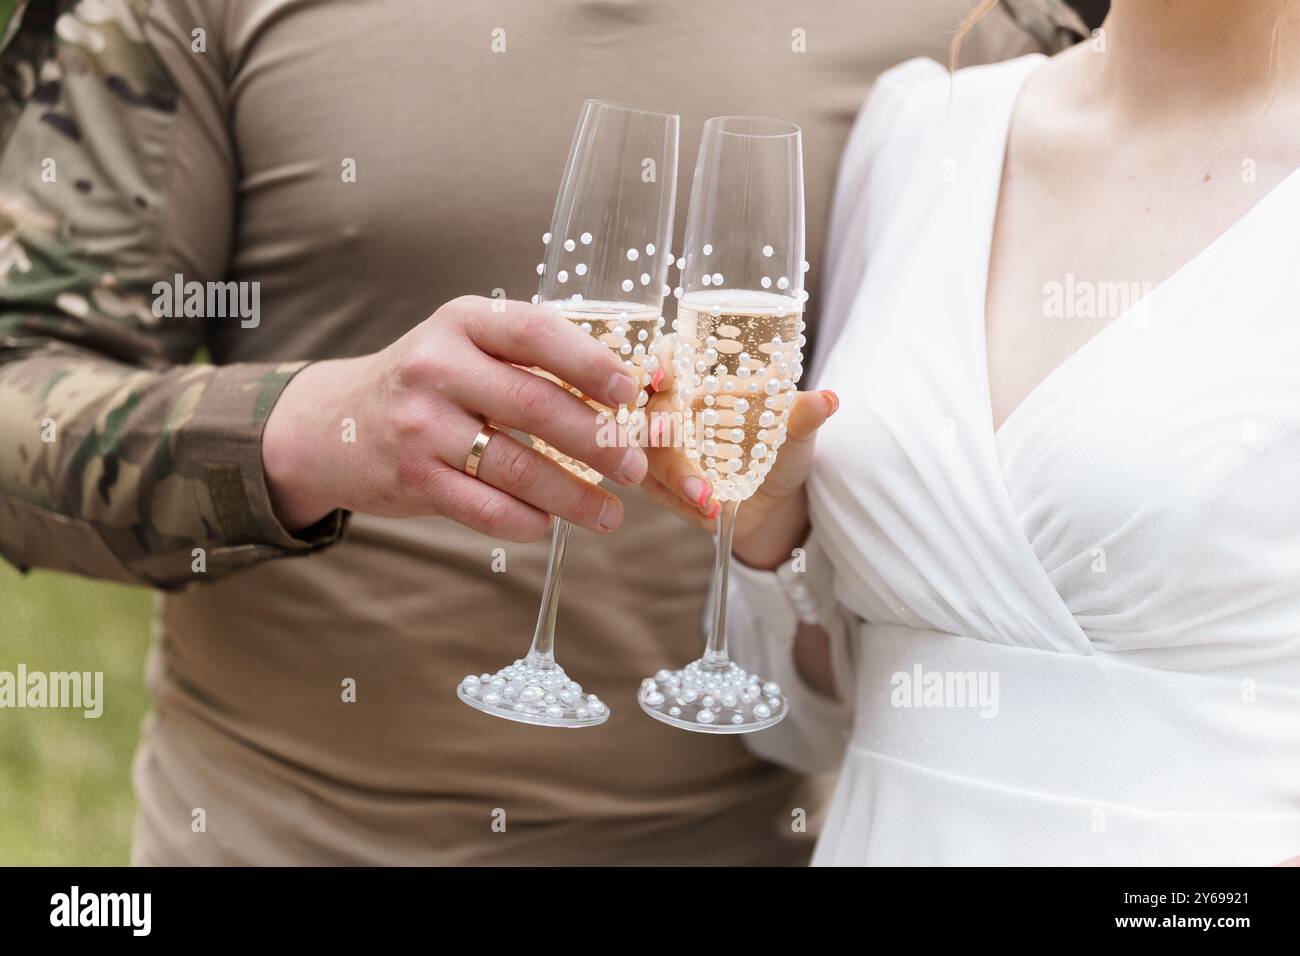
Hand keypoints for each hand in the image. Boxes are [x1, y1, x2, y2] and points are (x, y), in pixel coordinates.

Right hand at [261, 296, 647, 540]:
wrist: (330, 425)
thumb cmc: (426, 385)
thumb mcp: (465, 347)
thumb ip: (528, 360)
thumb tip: (622, 394)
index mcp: (462, 322)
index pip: (535, 332)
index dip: (590, 362)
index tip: (629, 391)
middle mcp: (437, 367)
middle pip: (535, 406)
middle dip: (598, 441)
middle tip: (635, 465)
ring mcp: (420, 425)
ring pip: (516, 466)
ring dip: (574, 496)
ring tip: (611, 513)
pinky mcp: (411, 478)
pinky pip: (484, 508)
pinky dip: (526, 520)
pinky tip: (549, 524)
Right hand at [640, 334, 837, 569]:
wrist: (774, 503)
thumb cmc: (779, 452)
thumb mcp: (794, 434)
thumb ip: (803, 415)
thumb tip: (828, 400)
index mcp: (701, 382)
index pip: (667, 357)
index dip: (657, 360)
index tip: (663, 376)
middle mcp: (674, 410)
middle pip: (647, 408)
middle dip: (661, 430)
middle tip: (677, 447)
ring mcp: (661, 448)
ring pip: (648, 454)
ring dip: (676, 478)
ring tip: (709, 500)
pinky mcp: (659, 482)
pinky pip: (654, 489)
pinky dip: (680, 502)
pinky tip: (708, 513)